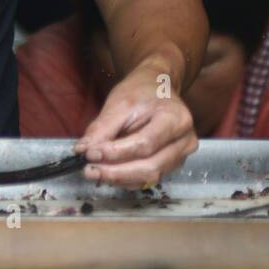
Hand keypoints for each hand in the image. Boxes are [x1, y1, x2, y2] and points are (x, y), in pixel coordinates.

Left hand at [76, 61, 198, 188]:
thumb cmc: (142, 91)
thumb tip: (83, 151)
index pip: (145, 144)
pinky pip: (148, 180)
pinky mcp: (172, 164)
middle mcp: (185, 140)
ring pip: (150, 177)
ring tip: (95, 173)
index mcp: (176, 119)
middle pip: (150, 166)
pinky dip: (126, 180)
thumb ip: (103, 128)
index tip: (90, 154)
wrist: (158, 88)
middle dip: (116, 172)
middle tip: (89, 171)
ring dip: (119, 178)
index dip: (116, 153)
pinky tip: (109, 173)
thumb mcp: (119, 102)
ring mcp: (181, 155)